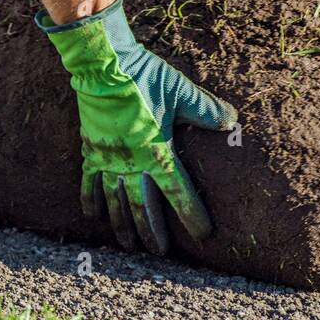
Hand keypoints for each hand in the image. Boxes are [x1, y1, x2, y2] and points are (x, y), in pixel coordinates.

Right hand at [40, 0, 236, 251]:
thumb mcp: (181, 91)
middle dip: (152, 231)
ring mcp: (108, 158)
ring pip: (115, 201)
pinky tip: (94, 216)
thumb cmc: (144, 76)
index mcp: (155, 150)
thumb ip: (206, 110)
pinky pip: (89, 183)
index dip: (191, 214)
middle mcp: (130, 162)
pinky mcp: (91, 150)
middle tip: (161, 254)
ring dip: (122, 225)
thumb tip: (231, 122)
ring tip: (129, 246)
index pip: (177, 191)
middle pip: (142, 206)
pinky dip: (91, 200)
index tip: (203, 233)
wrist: (102, 65)